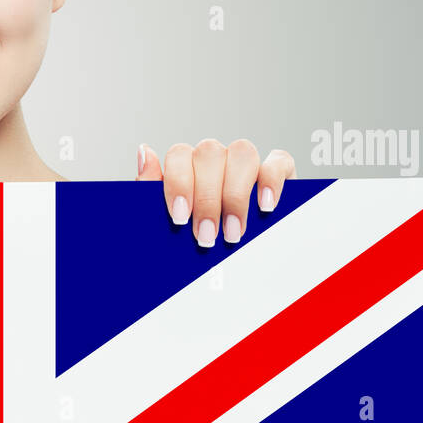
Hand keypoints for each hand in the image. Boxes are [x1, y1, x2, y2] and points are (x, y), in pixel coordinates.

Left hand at [136, 139, 295, 246]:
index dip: (179, 183)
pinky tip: (264, 206)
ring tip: (232, 233)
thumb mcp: (163, 221)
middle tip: (206, 236)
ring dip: (236, 195)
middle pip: (209, 152)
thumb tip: (145, 153)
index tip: (180, 217)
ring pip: (242, 152)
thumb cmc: (187, 240)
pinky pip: (278, 161)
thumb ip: (150, 189)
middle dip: (207, 198)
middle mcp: (214, 159)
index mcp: (185, 166)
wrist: (222, 271)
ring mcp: (244, 163)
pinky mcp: (276, 172)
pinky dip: (271, 181)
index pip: (179, 154)